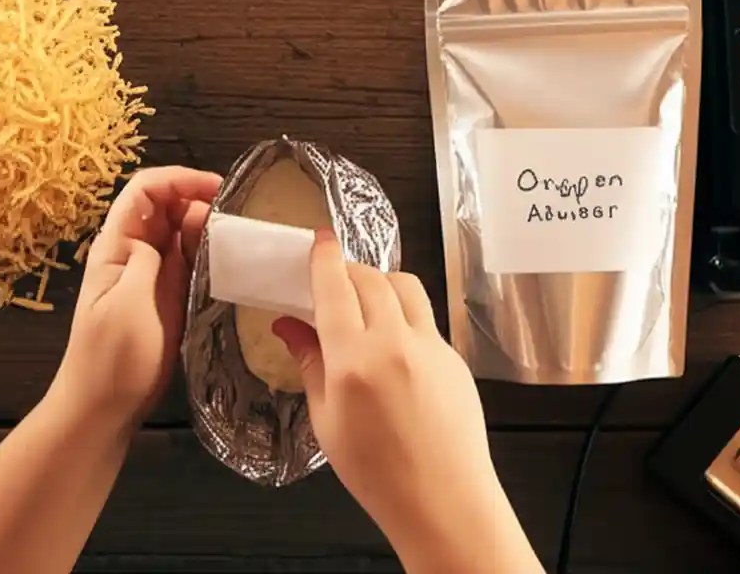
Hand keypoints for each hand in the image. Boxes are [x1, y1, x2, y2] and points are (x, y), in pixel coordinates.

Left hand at [47, 166, 221, 432]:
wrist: (102, 408)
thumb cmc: (110, 360)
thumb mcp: (126, 306)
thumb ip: (149, 260)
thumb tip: (174, 228)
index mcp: (116, 246)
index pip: (145, 191)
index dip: (180, 179)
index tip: (217, 189)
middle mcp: (134, 251)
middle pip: (166, 204)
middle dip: (199, 198)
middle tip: (234, 220)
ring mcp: (152, 273)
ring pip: (181, 229)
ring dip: (208, 225)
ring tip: (237, 238)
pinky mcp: (168, 294)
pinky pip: (190, 258)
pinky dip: (210, 251)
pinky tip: (229, 260)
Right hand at [272, 231, 540, 572]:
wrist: (442, 499)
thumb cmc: (376, 472)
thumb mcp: (326, 420)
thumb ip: (310, 363)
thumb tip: (288, 326)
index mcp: (354, 360)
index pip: (336, 287)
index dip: (324, 258)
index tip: (318, 241)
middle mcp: (394, 343)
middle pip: (370, 278)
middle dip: (348, 269)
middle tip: (331, 278)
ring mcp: (430, 346)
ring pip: (405, 286)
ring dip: (380, 280)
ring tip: (363, 298)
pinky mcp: (452, 356)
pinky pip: (425, 316)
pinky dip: (403, 310)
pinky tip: (391, 336)